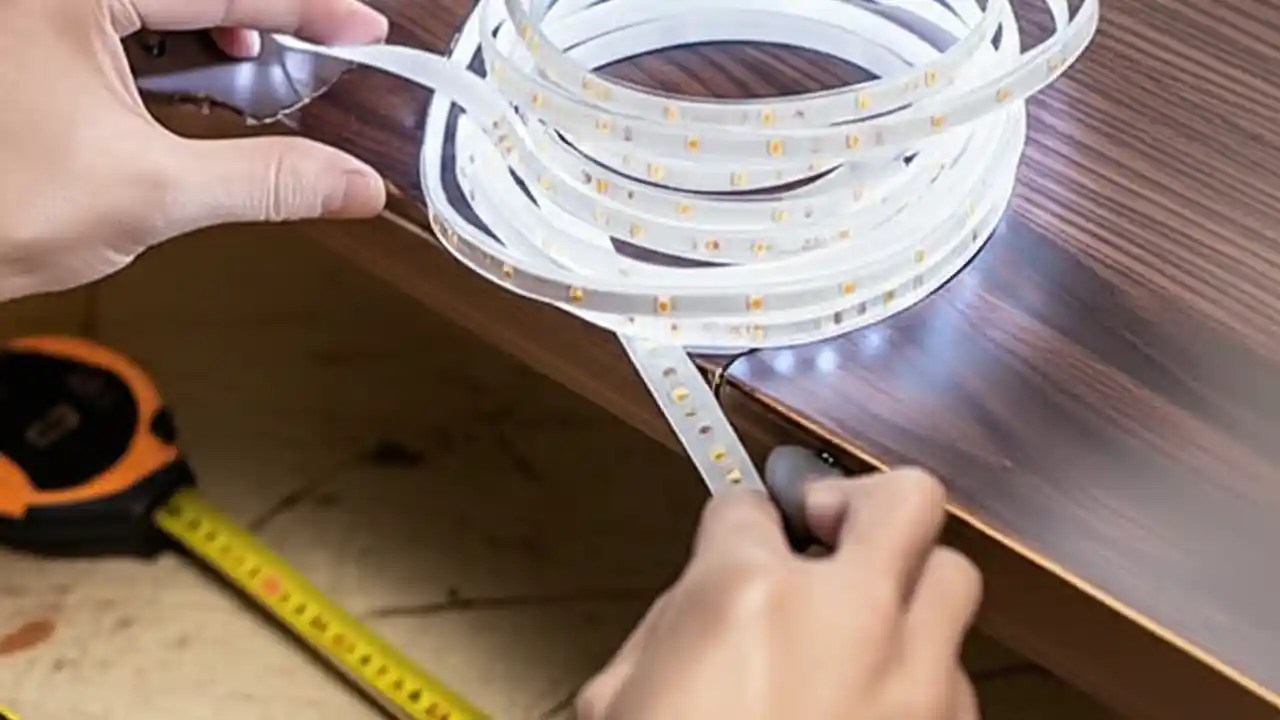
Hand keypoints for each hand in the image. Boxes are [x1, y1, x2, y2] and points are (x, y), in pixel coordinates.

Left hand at [0, 0, 389, 300]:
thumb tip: (350, 182)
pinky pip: (115, 21)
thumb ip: (264, 180)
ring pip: (153, 6)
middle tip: (313, 52)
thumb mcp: (149, 192)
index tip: (361, 29)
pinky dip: (165, 43)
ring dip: (212, 29)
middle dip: (258, 19)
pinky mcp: (28, 37)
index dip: (306, 11)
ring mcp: (36, 15)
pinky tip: (191, 74)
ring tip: (254, 64)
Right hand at [578, 469, 981, 719]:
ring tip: (867, 614)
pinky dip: (921, 674)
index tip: (742, 529)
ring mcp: (914, 680)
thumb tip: (703, 603)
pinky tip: (876, 703)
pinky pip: (956, 675)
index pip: (749, 506)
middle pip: (902, 498)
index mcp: (746, 600)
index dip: (740, 517)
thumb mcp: (622, 701)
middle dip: (862, 500)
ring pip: (954, 579)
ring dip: (908, 585)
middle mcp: (847, 620)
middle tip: (829, 527)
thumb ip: (672, 630)